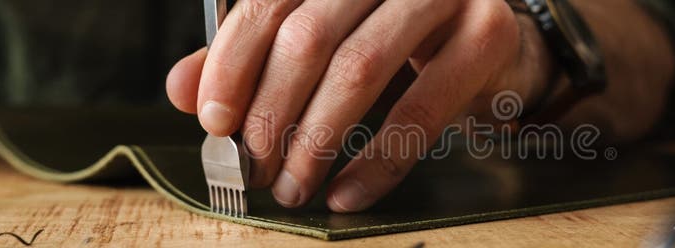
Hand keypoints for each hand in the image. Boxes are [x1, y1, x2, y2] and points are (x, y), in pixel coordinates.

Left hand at [166, 0, 549, 211]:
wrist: (493, 42)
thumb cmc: (397, 40)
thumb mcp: (323, 41)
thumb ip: (256, 59)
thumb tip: (182, 90)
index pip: (272, 3)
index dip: (233, 64)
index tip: (214, 122)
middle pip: (310, 36)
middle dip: (271, 112)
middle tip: (252, 167)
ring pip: (359, 68)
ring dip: (315, 141)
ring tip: (292, 186)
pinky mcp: (485, 37)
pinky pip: (420, 110)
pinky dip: (376, 162)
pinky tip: (345, 192)